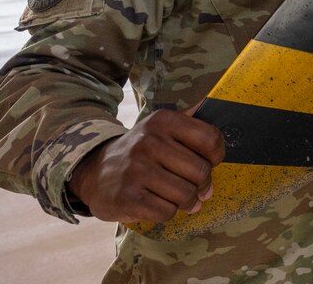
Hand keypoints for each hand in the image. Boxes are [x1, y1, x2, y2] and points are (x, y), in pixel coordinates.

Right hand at [68, 105, 224, 222]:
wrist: (95, 172)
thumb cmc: (141, 152)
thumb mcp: (160, 128)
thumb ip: (190, 118)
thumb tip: (215, 101)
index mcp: (163, 121)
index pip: (210, 139)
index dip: (216, 156)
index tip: (209, 162)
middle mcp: (149, 142)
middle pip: (201, 171)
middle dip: (203, 185)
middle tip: (197, 187)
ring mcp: (136, 170)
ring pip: (186, 195)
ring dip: (188, 202)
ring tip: (180, 198)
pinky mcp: (127, 197)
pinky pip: (167, 212)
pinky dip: (168, 212)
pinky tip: (158, 203)